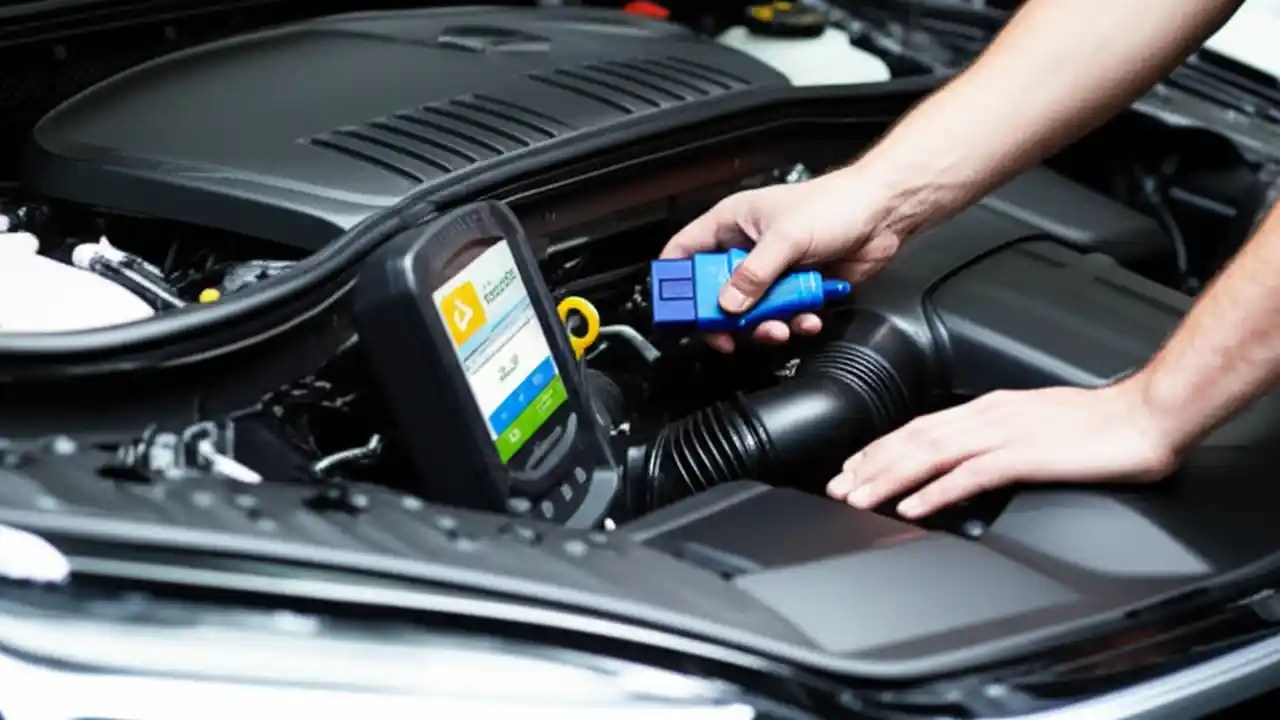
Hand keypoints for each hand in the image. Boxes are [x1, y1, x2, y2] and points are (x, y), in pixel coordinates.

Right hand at [660, 170, 906, 352]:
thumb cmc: (835, 203)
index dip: (675, 282)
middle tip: (731, 332)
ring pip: (750, 311)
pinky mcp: (794, 288)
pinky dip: (793, 323)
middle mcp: (746, 248)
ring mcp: (770, 271)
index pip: (684, 252)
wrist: (882, 214)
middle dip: (726, 316)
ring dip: (763, 325)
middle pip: (715, 293)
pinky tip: (805, 318)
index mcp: (731, 223)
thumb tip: (728, 303)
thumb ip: (754, 274)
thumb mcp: (786, 237)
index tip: (680, 310)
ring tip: (779, 326)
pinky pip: (782, 315)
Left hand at [825, 382, 1182, 518]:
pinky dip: (935, 491)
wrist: (1148, 416)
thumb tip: (970, 462)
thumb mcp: (1036, 426)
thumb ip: (1000, 439)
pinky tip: (912, 507)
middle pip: (914, 439)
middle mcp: (989, 415)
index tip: (853, 467)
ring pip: (930, 454)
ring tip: (859, 498)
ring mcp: (1005, 433)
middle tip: (837, 487)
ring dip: (889, 478)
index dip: (882, 447)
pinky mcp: (1026, 455)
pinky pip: (969, 475)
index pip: (921, 427)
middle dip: (870, 464)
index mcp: (990, 408)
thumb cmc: (1100, 424)